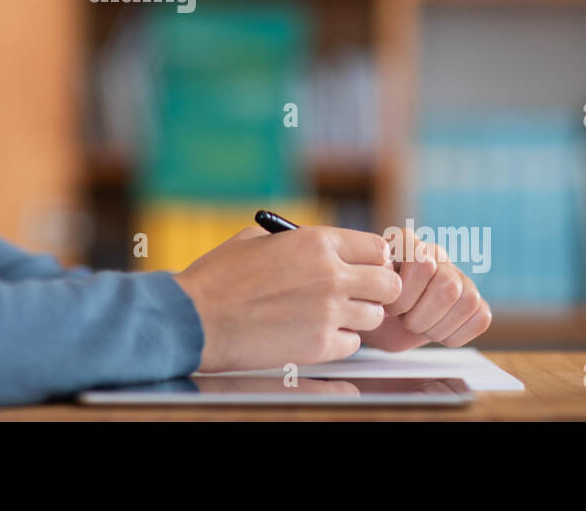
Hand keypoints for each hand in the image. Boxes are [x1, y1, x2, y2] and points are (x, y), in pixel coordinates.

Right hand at [173, 225, 401, 372]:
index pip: (378, 247)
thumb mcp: (256, 239)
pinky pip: (351, 344)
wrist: (196, 318)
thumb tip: (320, 247)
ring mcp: (329, 313)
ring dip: (358, 316)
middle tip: (358, 294)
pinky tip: (314, 333)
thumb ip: (296, 240)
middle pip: (389, 284)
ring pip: (375, 317)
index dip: (373, 259)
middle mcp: (332, 275)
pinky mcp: (320, 346)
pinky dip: (339, 341)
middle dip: (376, 289)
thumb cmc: (219, 277)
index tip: (365, 267)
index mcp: (317, 242)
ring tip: (330, 315)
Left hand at [359, 228, 491, 350]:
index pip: (422, 262)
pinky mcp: (475, 303)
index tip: (390, 306)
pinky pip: (481, 317)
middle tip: (404, 320)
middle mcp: (436, 254)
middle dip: (421, 315)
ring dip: (437, 326)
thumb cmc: (367, 303)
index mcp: (408, 242)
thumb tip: (388, 270)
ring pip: (467, 300)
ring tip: (418, 326)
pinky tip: (436, 332)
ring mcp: (459, 277)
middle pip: (447, 285)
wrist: (377, 324)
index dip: (405, 293)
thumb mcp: (362, 289)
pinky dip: (456, 334)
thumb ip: (373, 277)